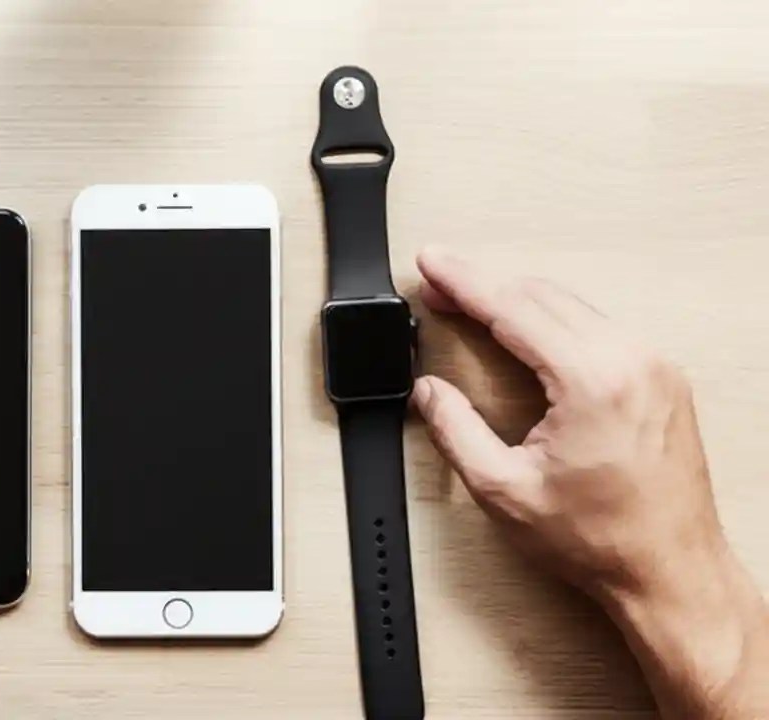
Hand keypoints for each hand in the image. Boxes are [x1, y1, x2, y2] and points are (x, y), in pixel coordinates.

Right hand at [412, 247, 767, 717]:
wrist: (670, 572)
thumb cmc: (602, 540)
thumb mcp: (504, 489)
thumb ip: (456, 430)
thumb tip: (429, 392)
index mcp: (591, 381)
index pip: (512, 308)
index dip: (462, 281)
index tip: (431, 263)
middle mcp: (631, 361)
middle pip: (541, 295)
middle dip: (482, 284)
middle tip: (437, 282)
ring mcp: (653, 366)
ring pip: (571, 304)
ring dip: (516, 298)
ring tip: (470, 301)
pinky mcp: (662, 378)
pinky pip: (598, 325)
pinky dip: (552, 317)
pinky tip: (524, 325)